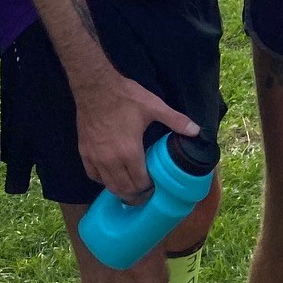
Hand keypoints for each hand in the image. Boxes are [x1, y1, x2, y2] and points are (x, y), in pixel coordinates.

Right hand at [73, 71, 198, 203]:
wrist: (95, 87)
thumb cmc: (125, 97)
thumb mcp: (154, 106)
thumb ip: (176, 120)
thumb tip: (197, 131)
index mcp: (130, 152)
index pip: (140, 183)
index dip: (150, 188)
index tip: (156, 186)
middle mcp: (111, 161)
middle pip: (125, 189)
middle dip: (137, 195)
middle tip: (146, 194)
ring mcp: (96, 158)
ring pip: (109, 186)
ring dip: (121, 190)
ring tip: (131, 190)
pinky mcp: (84, 152)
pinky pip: (93, 175)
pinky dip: (103, 180)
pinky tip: (111, 176)